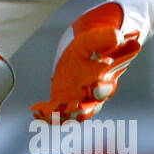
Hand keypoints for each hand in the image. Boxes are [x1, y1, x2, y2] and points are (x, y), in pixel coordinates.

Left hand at [32, 1, 139, 122]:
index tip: (93, 86)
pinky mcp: (62, 100)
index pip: (105, 89)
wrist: (83, 50)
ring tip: (49, 115)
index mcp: (105, 80)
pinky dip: (46, 115)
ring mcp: (77, 100)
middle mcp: (93, 96)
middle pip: (90, 108)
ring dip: (62, 117)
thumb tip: (117, 37)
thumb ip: (106, 38)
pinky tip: (35, 111)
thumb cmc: (93, 44)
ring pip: (73, 115)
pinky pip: (55, 113)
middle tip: (73, 109)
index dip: (101, 89)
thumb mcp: (96, 38)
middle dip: (82, 110)